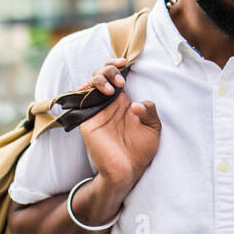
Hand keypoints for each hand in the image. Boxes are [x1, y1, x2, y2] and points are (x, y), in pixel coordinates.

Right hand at [78, 58, 160, 187]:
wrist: (128, 171)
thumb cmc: (141, 151)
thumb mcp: (153, 128)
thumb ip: (150, 111)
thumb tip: (136, 104)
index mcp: (123, 102)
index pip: (116, 75)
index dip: (117, 65)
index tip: (125, 62)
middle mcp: (108, 103)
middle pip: (101, 74)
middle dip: (109, 69)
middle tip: (121, 82)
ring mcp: (97, 111)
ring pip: (89, 83)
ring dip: (100, 78)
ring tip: (113, 90)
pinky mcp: (87, 120)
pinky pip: (80, 100)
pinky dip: (86, 91)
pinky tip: (100, 93)